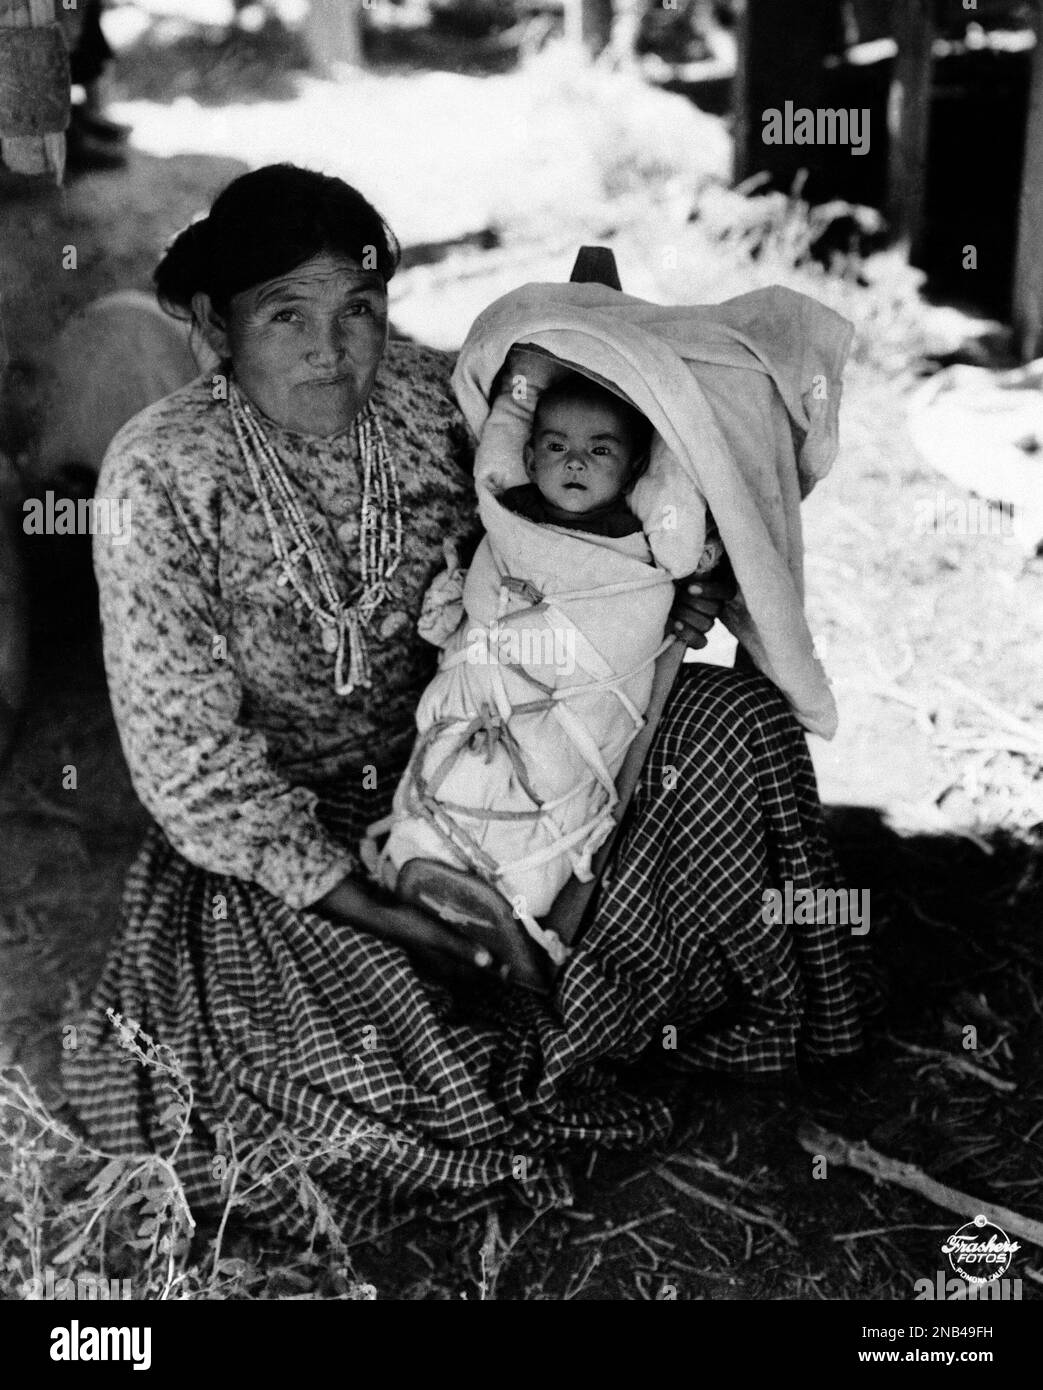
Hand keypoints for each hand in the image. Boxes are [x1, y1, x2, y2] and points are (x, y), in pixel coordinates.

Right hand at [315, 875, 495, 971]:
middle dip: (486, 968)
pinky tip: (462, 941)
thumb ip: (461, 949)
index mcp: (444, 966)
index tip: (512, 969)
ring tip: (489, 951)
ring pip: (459, 964)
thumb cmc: (407, 926)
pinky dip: (461, 952)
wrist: (376, 916)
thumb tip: (488, 962)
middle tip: (505, 961)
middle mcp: (439, 966)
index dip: (495, 973)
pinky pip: (448, 955)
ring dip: (474, 960)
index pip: (476, 975)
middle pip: (469, 972)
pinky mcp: (425, 947)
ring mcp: (431, 958)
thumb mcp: (436, 936)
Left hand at [668, 570, 735, 649]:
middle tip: (677, 596)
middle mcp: (711, 607)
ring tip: (672, 609)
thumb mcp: (675, 574)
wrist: (650, 603)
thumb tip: (697, 570)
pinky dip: (689, 634)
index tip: (690, 588)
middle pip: (715, 609)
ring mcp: (704, 624)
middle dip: (692, 603)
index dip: (711, 591)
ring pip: (708, 624)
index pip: (726, 592)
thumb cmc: (665, 584)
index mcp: (712, 589)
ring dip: (688, 615)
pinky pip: (702, 642)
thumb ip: (688, 571)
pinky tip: (677, 625)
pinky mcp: (696, 639)